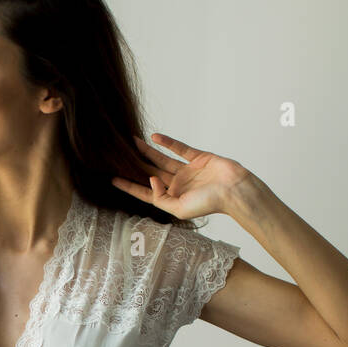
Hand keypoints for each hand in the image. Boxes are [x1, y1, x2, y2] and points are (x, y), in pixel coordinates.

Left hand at [112, 133, 252, 219]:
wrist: (234, 190)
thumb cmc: (210, 204)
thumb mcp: (179, 209)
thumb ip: (161, 198)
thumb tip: (150, 180)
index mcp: (172, 199)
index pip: (146, 192)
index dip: (129, 186)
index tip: (113, 179)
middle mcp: (178, 185)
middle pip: (151, 173)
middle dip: (135, 165)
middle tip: (118, 155)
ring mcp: (187, 171)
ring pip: (162, 159)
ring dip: (147, 151)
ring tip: (132, 142)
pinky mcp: (198, 158)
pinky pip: (179, 149)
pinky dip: (168, 142)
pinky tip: (155, 137)